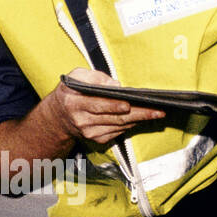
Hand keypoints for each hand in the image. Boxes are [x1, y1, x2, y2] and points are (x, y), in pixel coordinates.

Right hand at [45, 67, 165, 144]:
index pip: (97, 105)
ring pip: (119, 126)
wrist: (58, 117)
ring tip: (156, 113)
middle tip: (157, 110)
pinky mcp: (97, 139)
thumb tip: (116, 85)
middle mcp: (81, 120)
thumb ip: (95, 77)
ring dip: (139, 120)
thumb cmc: (72, 91)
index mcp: (74, 102)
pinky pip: (118, 131)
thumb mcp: (76, 77)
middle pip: (114, 118)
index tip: (129, 104)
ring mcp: (89, 132)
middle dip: (138, 114)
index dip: (113, 106)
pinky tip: (142, 118)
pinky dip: (131, 124)